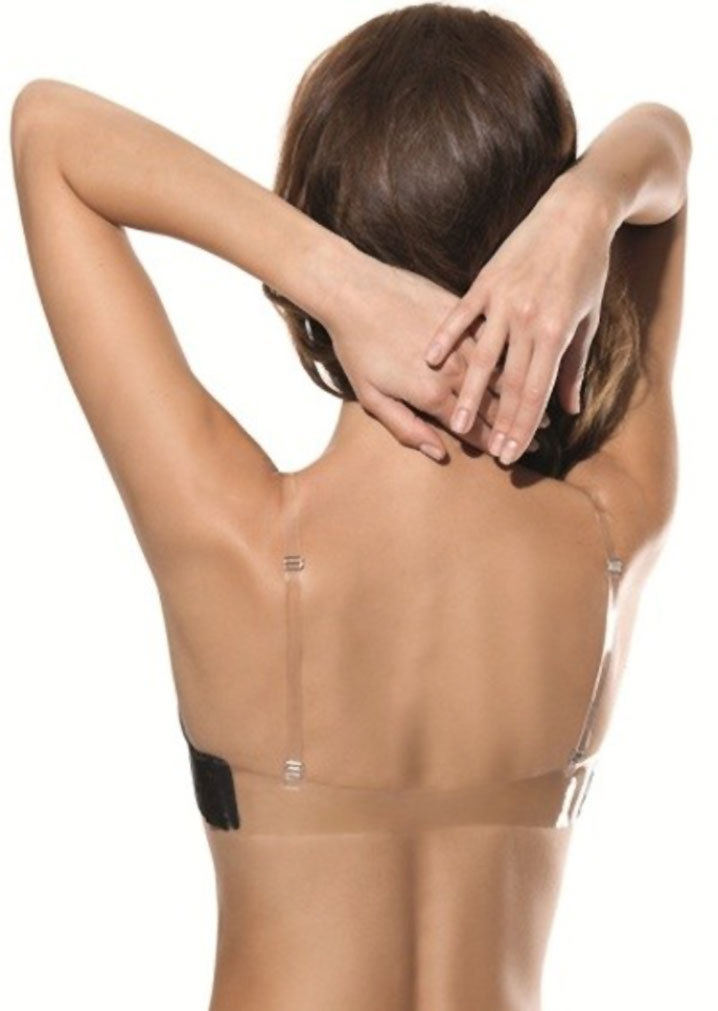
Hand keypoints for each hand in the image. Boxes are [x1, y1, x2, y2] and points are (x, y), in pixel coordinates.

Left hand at [320, 252, 547, 461]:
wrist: (354, 290)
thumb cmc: (356, 348)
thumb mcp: (371, 397)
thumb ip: (406, 428)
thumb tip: (439, 453)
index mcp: (431, 394)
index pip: (471, 428)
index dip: (492, 444)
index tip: (511, 456)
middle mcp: (453, 370)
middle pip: (492, 406)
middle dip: (514, 427)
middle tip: (533, 444)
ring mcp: (461, 340)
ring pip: (500, 376)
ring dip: (520, 397)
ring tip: (542, 413)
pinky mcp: (462, 313)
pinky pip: (494, 341)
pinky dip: (511, 360)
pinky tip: (525, 367)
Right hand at [422, 174, 614, 464]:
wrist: (574, 213)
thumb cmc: (586, 268)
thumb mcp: (588, 318)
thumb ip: (574, 366)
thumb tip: (569, 408)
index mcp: (555, 332)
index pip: (536, 392)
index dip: (524, 426)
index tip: (513, 454)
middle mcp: (527, 320)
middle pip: (509, 384)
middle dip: (500, 423)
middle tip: (491, 454)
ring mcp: (502, 301)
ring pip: (481, 358)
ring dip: (470, 395)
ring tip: (460, 424)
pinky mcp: (484, 282)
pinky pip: (459, 317)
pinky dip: (444, 340)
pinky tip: (429, 363)